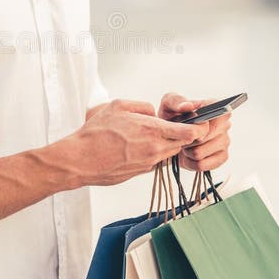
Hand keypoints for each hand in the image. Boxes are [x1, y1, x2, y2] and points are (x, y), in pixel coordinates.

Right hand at [72, 99, 208, 187]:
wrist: (80, 160)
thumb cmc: (96, 133)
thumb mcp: (118, 106)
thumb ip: (142, 106)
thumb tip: (153, 112)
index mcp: (151, 129)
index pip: (189, 132)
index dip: (198, 128)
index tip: (197, 123)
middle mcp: (154, 148)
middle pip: (183, 143)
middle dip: (182, 135)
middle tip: (173, 126)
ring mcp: (149, 162)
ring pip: (170, 152)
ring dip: (167, 144)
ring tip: (148, 136)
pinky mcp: (142, 172)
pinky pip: (156, 161)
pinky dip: (153, 153)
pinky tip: (136, 147)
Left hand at [157, 92, 230, 172]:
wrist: (170, 138)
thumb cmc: (171, 118)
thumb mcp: (168, 105)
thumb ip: (176, 101)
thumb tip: (189, 106)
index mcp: (216, 107)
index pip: (221, 113)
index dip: (204, 122)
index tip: (191, 126)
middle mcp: (225, 124)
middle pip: (207, 136)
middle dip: (188, 138)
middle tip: (182, 136)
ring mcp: (225, 141)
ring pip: (200, 152)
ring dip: (186, 151)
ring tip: (184, 145)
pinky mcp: (222, 157)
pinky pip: (201, 165)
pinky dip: (190, 162)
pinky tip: (188, 156)